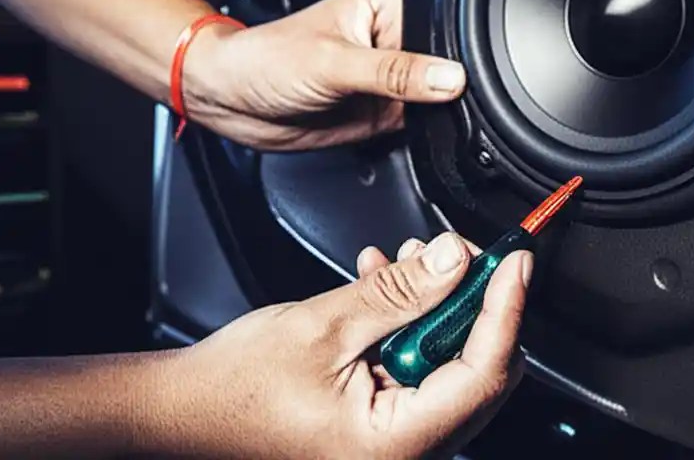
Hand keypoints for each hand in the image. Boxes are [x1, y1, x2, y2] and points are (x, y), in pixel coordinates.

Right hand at [156, 233, 530, 458]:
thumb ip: (400, 293)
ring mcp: (391, 440)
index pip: (483, 373)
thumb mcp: (324, 325)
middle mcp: (401, 452)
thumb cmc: (231, 389)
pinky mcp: (379, 422)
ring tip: (411, 262)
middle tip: (461, 254)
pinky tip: (387, 286)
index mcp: (393, 444)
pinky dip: (409, 324)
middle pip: (476, 371)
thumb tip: (457, 261)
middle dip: (470, 303)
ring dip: (435, 307)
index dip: (505, 310)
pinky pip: (416, 368)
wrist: (180, 412)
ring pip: (446, 364)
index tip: (514, 262)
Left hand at [184, 0, 464, 149]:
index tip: (479, 53)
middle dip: (457, 73)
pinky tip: (420, 127)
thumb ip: (395, 72)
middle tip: (450, 89)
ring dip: (444, 104)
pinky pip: (425, 121)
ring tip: (422, 106)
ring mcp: (395, 76)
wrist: (231, 100)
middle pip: (451, 53)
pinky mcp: (389, 110)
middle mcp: (397, 37)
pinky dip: (430, 128)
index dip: (467, 27)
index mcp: (388, 2)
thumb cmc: (265, 59)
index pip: (446, 5)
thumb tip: (449, 78)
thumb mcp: (335, 63)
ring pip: (442, 91)